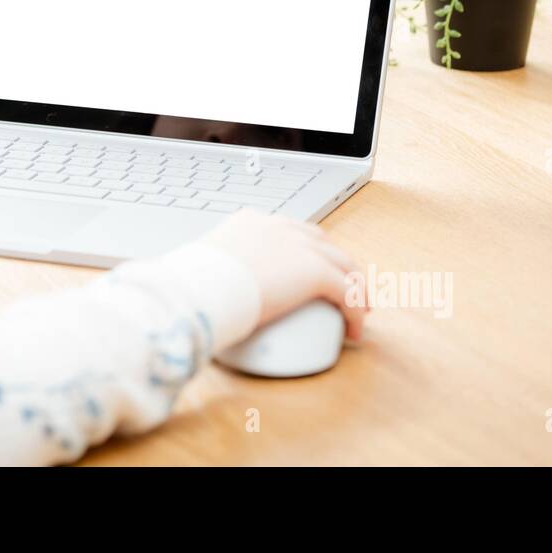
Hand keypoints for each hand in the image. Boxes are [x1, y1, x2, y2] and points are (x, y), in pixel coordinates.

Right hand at [197, 210, 368, 340]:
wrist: (200, 289)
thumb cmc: (191, 285)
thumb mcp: (202, 267)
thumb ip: (214, 272)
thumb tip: (206, 290)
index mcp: (252, 222)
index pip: (291, 231)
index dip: (308, 251)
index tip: (312, 268)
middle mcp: (280, 228)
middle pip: (322, 243)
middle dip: (338, 265)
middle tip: (345, 288)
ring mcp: (300, 246)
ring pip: (344, 265)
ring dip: (356, 288)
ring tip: (360, 311)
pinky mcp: (315, 272)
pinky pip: (347, 293)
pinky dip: (355, 312)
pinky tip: (355, 331)